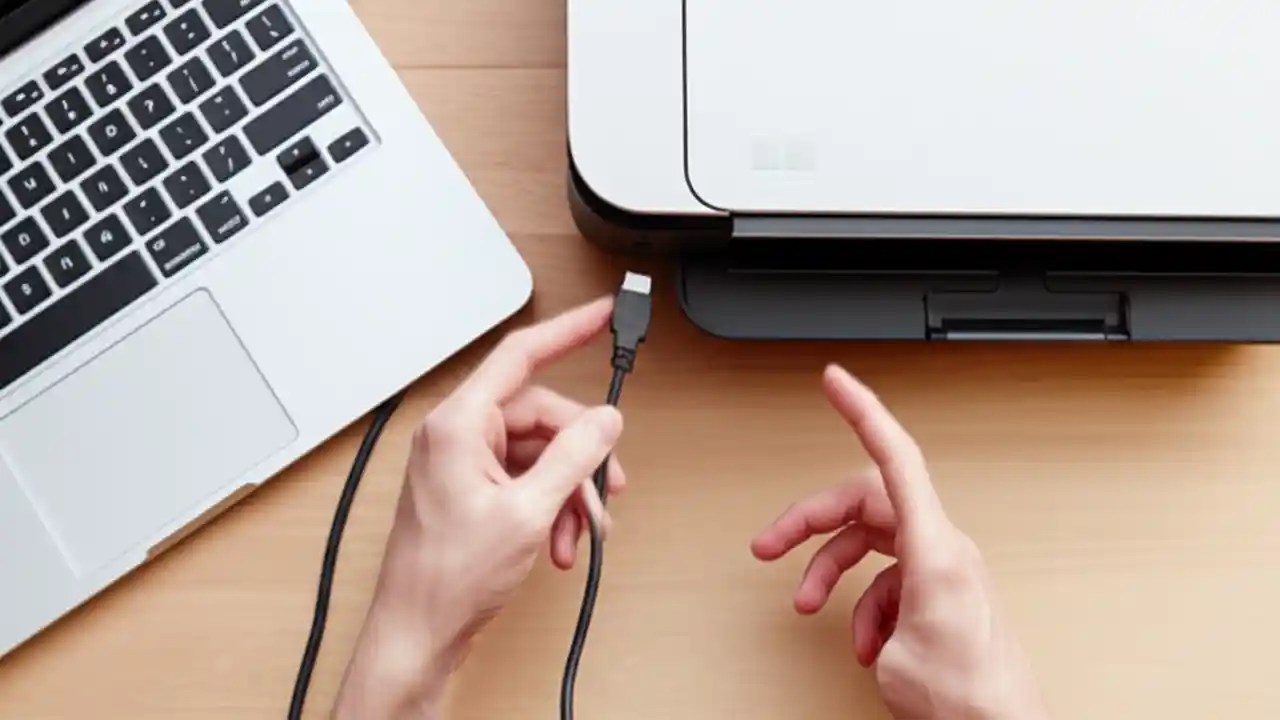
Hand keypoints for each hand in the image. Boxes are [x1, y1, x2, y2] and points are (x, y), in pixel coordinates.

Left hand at [334, 299, 626, 719]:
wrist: (419, 633)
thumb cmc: (447, 578)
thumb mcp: (527, 512)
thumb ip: (572, 457)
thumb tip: (604, 420)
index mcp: (458, 425)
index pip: (519, 355)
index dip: (567, 330)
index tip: (602, 314)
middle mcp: (458, 436)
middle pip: (542, 417)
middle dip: (581, 455)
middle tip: (608, 487)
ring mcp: (464, 464)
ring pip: (540, 453)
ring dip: (570, 492)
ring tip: (582, 532)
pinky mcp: (472, 491)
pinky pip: (527, 479)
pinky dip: (553, 507)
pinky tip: (561, 543)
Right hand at [752, 366, 1047, 719]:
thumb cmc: (969, 701)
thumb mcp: (897, 655)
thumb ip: (878, 610)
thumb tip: (871, 609)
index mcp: (936, 550)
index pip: (896, 459)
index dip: (863, 412)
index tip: (836, 381)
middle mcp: (944, 550)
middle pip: (865, 504)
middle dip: (811, 522)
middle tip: (771, 541)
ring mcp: (944, 569)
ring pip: (871, 542)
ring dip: (832, 571)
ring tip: (809, 603)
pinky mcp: (942, 590)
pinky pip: (889, 576)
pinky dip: (863, 603)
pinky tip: (863, 638)